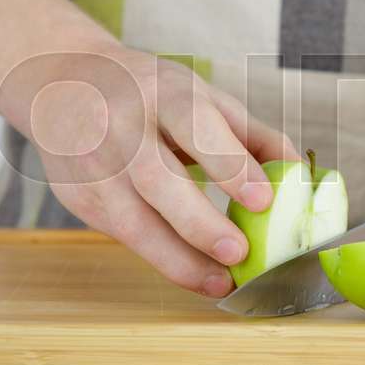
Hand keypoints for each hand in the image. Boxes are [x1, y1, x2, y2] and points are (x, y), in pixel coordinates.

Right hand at [3, 35, 297, 295]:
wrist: (63, 82)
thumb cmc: (150, 92)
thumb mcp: (200, 94)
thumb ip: (250, 134)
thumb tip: (300, 176)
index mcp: (162, 91)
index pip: (195, 126)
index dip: (229, 163)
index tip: (263, 199)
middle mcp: (121, 126)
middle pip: (157, 179)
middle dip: (198, 223)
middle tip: (238, 254)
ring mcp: (93, 165)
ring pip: (132, 221)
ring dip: (177, 259)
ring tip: (219, 283)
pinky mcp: (78, 197)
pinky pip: (122, 236)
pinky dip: (159, 258)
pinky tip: (191, 273)